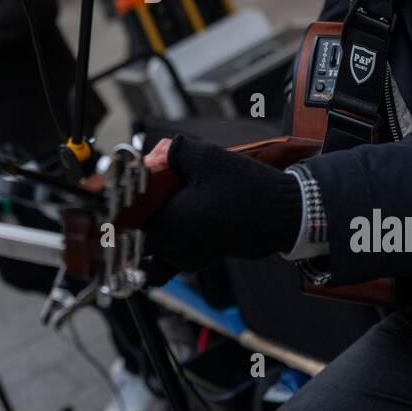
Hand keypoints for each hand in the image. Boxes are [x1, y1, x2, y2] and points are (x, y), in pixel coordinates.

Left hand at [141, 135, 303, 272]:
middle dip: (139, 216)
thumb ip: (177, 151)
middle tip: (150, 192)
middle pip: (139, 237)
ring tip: (168, 204)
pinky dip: (170, 240)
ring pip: (154, 249)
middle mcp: (176, 248)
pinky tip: (185, 214)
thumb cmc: (248, 190)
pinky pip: (172, 255)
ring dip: (154, 229)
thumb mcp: (209, 158)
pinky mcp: (203, 260)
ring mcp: (189, 259)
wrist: (284, 215)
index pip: (129, 222)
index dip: (126, 205)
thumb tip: (162, 150)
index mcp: (170, 225)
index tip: (130, 189)